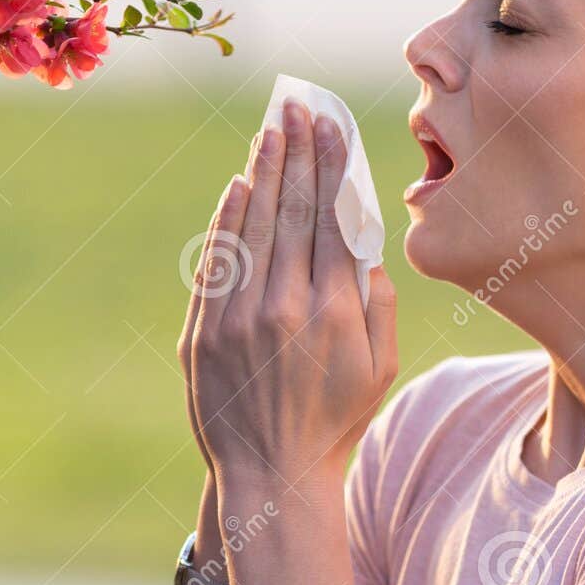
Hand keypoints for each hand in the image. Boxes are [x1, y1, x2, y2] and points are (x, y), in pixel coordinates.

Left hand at [182, 99, 396, 489]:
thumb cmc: (337, 420)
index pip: (331, 218)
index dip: (332, 165)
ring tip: (271, 130)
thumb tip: (362, 238)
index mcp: (334, 313)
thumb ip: (377, 300)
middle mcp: (284, 308)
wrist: (270, 477)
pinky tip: (241, 185)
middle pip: (291, 210)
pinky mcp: (203, 332)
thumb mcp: (381, 366)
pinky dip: (228, 220)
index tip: (332, 124)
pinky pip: (217, 263)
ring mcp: (237, 319)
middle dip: (296, 152)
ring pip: (252, 227)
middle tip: (296, 107)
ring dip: (263, 173)